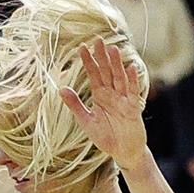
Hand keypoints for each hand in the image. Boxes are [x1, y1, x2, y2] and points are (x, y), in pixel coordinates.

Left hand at [58, 37, 148, 168]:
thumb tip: (60, 88)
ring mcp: (123, 100)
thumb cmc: (106, 136)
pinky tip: (130, 68)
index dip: (88, 61)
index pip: (94, 75)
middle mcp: (112, 94)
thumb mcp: (86, 121)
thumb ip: (75, 104)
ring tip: (113, 49)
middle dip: (102, 57)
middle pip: (107, 72)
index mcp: (101, 95)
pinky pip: (132, 93)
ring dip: (116, 64)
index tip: (81, 47)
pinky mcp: (133, 109)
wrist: (123, 152)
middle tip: (98, 40)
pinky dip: (132, 81)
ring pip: (119, 79)